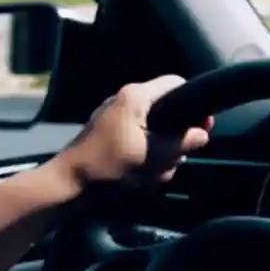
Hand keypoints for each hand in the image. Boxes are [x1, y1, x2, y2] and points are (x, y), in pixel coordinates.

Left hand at [51, 75, 211, 193]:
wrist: (66, 187)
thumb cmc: (108, 167)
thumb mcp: (152, 156)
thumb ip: (182, 143)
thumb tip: (203, 134)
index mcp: (136, 97)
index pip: (176, 84)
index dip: (194, 104)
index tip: (203, 127)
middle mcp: (126, 101)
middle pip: (169, 112)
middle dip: (175, 139)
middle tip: (174, 158)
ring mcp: (116, 118)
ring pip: (156, 130)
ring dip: (161, 153)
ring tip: (153, 173)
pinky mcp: (110, 135)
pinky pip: (140, 140)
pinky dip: (145, 157)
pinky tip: (140, 177)